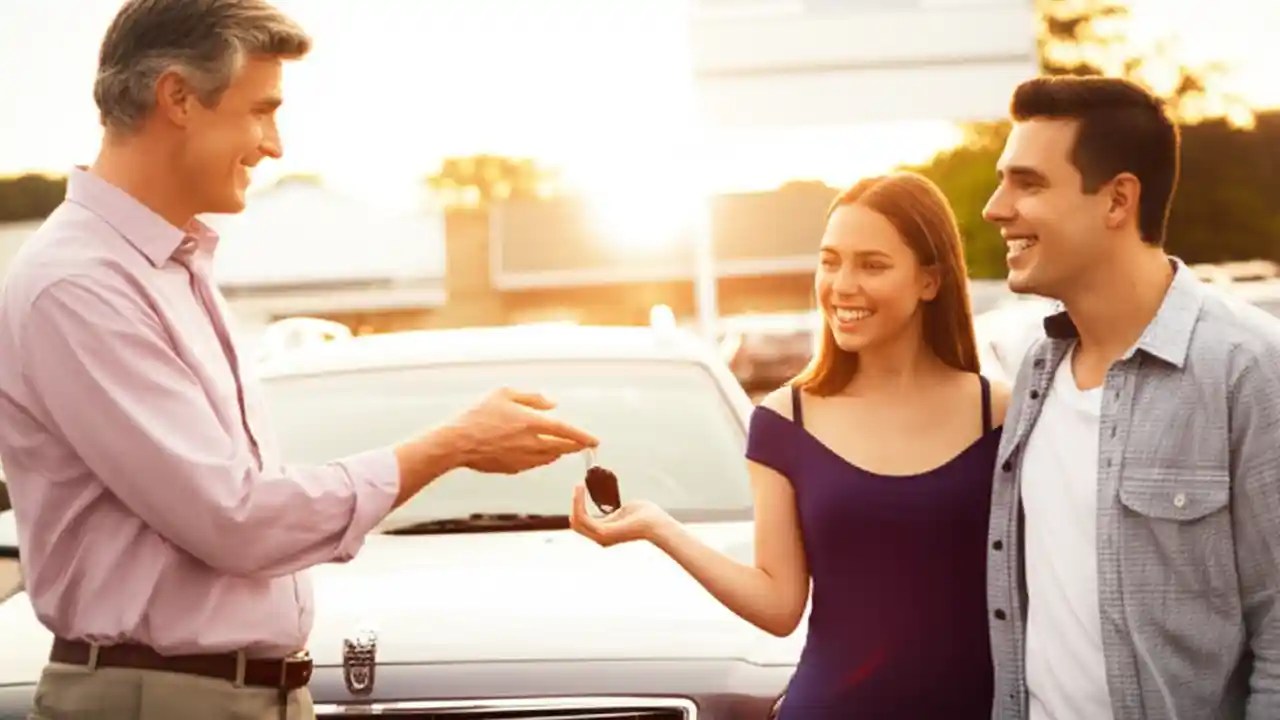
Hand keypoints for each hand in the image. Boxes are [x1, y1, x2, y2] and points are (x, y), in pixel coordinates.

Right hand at [450, 387, 597, 473]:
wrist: (456, 443)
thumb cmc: (478, 415)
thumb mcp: (504, 394)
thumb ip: (532, 398)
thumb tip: (552, 404)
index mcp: (531, 422)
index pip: (566, 431)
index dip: (582, 436)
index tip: (595, 441)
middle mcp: (531, 443)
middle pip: (562, 448)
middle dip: (575, 446)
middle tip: (584, 445)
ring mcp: (522, 459)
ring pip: (550, 458)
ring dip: (559, 452)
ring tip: (563, 447)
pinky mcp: (513, 469)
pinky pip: (535, 464)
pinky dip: (542, 459)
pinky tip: (541, 454)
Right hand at [569, 484, 673, 547]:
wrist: (657, 522)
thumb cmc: (646, 516)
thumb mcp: (625, 510)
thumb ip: (613, 511)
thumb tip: (609, 506)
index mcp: (605, 533)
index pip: (583, 522)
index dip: (578, 506)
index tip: (581, 488)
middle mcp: (600, 538)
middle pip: (576, 523)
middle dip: (574, 503)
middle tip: (578, 486)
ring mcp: (600, 537)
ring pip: (577, 520)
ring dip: (575, 501)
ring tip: (579, 486)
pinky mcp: (603, 533)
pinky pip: (582, 517)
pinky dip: (578, 503)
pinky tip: (582, 490)